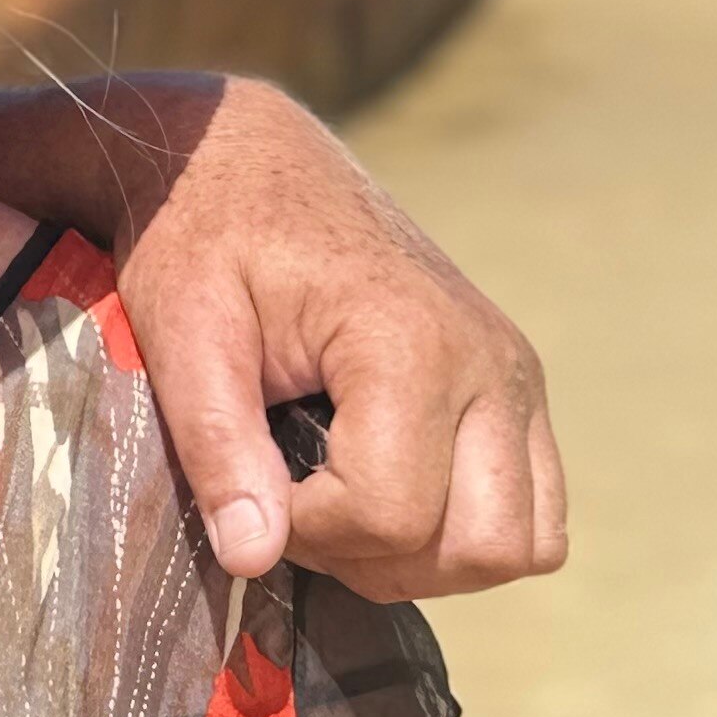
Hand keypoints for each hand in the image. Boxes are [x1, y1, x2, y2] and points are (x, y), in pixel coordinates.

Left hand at [91, 74, 567, 598]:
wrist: (250, 158)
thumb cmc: (205, 234)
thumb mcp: (181, 329)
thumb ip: (216, 445)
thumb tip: (252, 558)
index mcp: (411, 340)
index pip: (391, 513)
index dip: (308, 533)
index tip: (247, 489)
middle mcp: (490, 361)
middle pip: (479, 546)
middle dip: (375, 557)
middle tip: (292, 506)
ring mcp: (517, 375)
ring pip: (524, 544)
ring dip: (428, 557)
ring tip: (337, 505)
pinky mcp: (517, 387)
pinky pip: (535, 511)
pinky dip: (466, 530)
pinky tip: (381, 490)